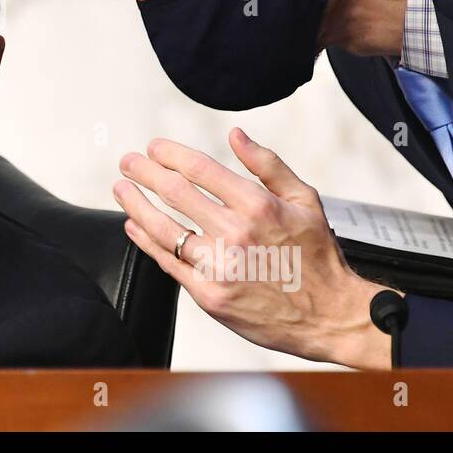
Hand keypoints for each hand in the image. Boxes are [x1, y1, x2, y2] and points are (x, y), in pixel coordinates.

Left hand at [114, 128, 390, 368]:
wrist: (330, 316)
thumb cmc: (317, 258)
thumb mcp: (305, 201)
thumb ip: (268, 165)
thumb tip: (236, 135)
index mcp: (258, 206)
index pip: (200, 169)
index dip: (170, 154)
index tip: (155, 148)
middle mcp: (235, 234)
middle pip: (175, 193)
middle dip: (144, 172)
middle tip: (128, 162)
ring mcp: (220, 266)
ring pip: (163, 228)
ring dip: (135, 204)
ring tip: (121, 189)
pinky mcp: (210, 295)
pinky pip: (168, 263)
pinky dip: (146, 241)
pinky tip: (134, 226)